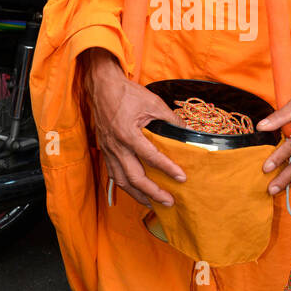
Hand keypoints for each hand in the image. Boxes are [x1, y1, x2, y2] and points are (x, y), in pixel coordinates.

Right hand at [81, 49, 186, 206]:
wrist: (102, 86)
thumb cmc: (127, 93)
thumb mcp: (153, 102)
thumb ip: (171, 119)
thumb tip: (188, 131)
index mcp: (128, 133)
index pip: (151, 157)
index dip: (168, 169)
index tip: (182, 178)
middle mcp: (116, 146)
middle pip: (134, 178)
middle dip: (153, 192)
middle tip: (169, 201)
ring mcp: (108, 150)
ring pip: (122, 181)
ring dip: (138, 195)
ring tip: (153, 204)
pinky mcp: (105, 150)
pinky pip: (114, 174)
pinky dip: (125, 186)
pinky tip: (136, 191)